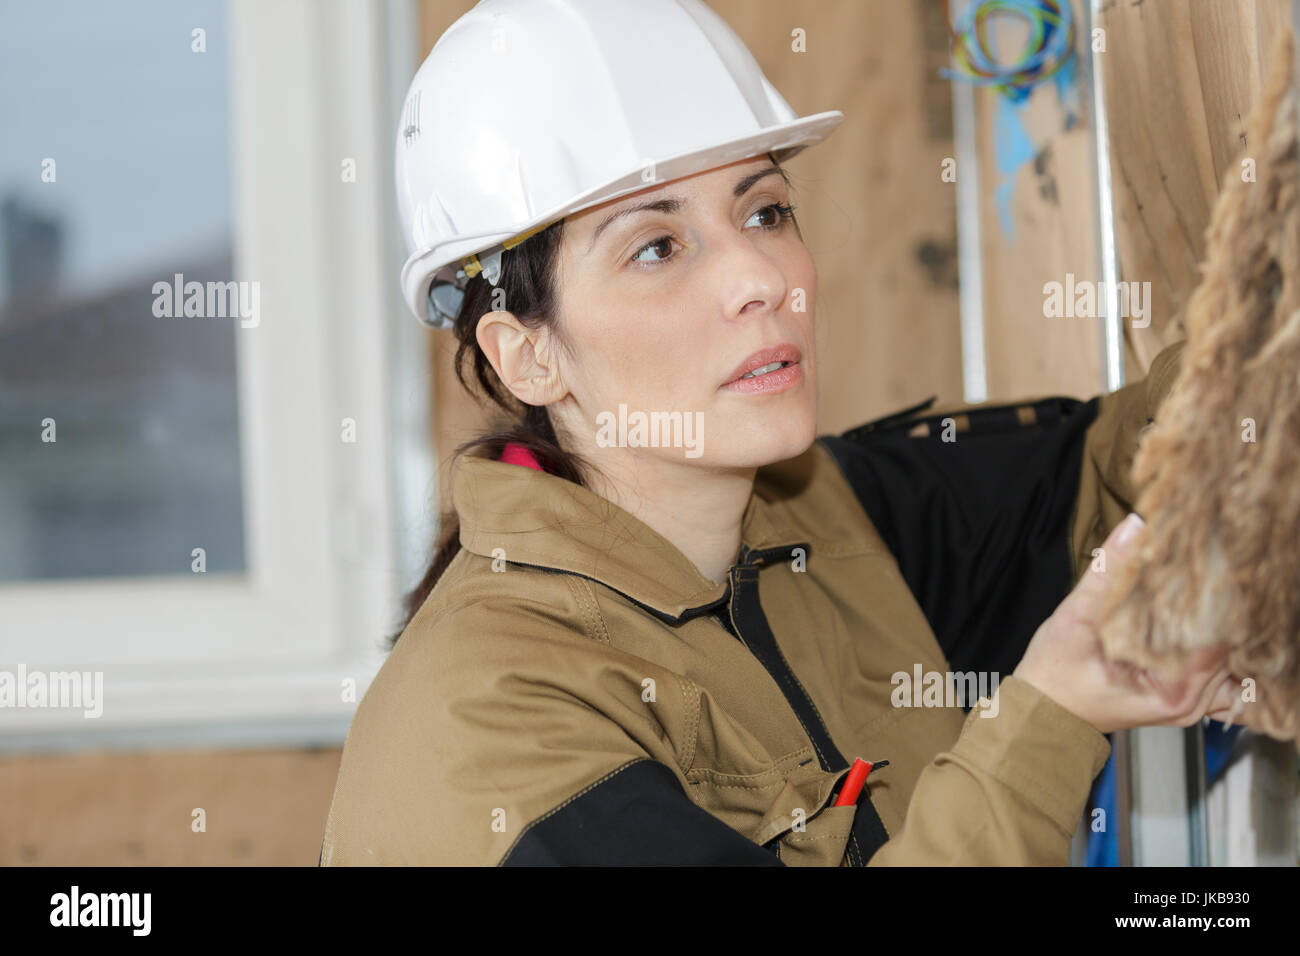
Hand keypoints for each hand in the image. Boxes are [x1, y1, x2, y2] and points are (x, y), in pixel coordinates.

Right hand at [1013, 513, 1232, 734]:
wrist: (1041, 712)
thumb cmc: (1052, 677)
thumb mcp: (1074, 621)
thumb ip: (1107, 574)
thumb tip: (1136, 526)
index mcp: (1172, 692)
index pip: (1221, 637)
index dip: (1217, 597)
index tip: (1209, 561)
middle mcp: (1191, 702)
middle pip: (1231, 643)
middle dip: (1219, 604)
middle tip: (1207, 562)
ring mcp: (1191, 702)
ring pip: (1229, 654)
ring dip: (1219, 621)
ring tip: (1206, 585)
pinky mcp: (1184, 694)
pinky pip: (1218, 667)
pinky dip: (1215, 641)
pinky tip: (1204, 618)